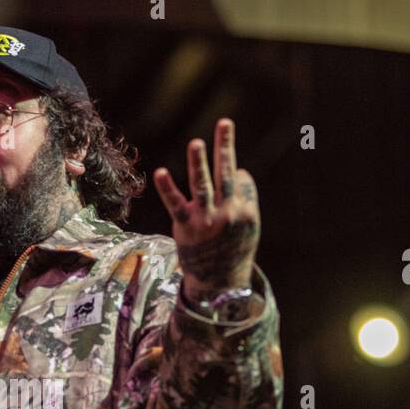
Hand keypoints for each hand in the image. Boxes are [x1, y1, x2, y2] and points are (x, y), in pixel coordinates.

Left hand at [152, 118, 259, 296]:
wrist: (218, 285)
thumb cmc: (234, 251)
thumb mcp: (249, 227)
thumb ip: (246, 198)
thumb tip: (239, 170)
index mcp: (246, 212)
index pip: (241, 182)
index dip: (237, 179)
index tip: (234, 185)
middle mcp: (227, 214)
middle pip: (227, 175)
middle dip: (226, 147)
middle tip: (225, 123)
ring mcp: (206, 220)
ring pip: (203, 186)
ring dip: (199, 163)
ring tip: (196, 142)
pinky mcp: (185, 226)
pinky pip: (176, 204)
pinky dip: (167, 188)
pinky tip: (160, 172)